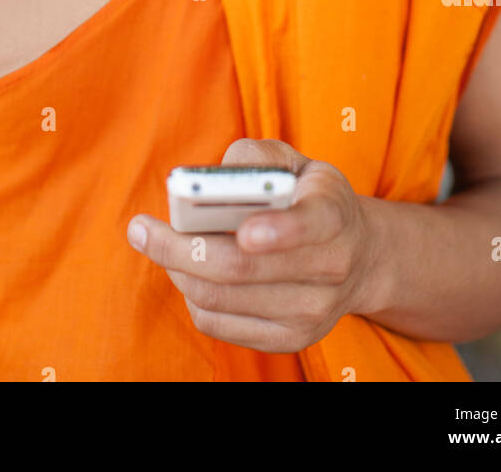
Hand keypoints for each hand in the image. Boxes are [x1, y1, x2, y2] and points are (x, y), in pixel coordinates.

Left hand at [126, 137, 374, 352]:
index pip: (312, 223)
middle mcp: (332, 268)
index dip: (279, 230)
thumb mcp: (293, 162)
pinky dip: (191, 294)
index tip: (243, 231)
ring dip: (178, 268)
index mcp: (335, 213)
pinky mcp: (290, 340)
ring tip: (158, 243)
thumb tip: (208, 182)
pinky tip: (186, 270)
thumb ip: (254, 159)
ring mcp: (312, 311)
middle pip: (242, 267)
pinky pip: (219, 324)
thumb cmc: (307, 196)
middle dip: (181, 248)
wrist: (358, 255)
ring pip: (222, 297)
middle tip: (142, 230)